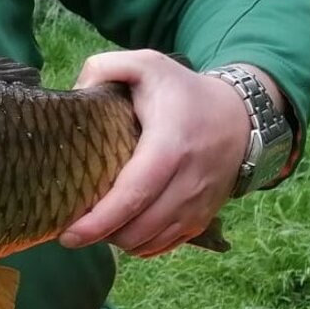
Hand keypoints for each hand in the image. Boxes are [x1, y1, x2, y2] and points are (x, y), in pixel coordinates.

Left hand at [57, 50, 262, 257]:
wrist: (240, 116)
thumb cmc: (183, 91)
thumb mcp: (147, 63)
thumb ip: (105, 67)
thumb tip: (76, 93)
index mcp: (171, 146)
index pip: (134, 194)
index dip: (100, 220)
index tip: (69, 234)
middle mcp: (189, 181)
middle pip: (140, 227)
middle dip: (102, 236)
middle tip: (74, 228)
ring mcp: (199, 204)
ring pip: (152, 242)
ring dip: (120, 240)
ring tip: (99, 224)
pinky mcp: (203, 217)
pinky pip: (167, 246)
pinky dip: (142, 244)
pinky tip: (124, 229)